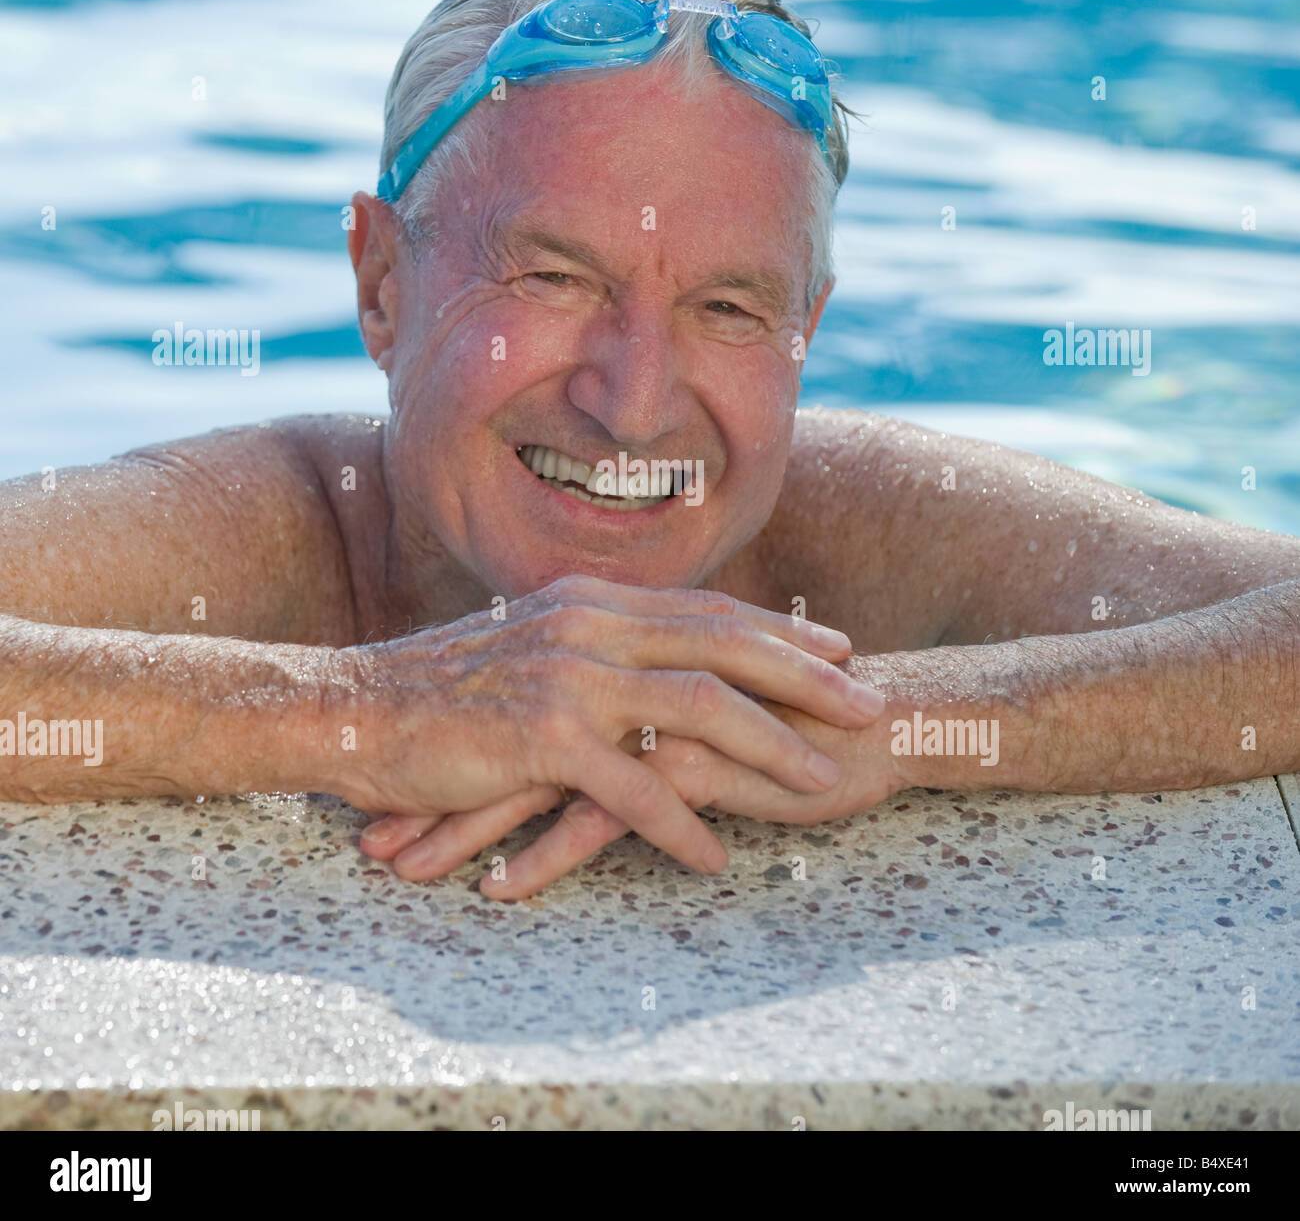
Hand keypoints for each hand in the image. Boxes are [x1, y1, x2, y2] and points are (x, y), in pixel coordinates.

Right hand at [352, 578, 887, 886]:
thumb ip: (594, 645)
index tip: (839, 650)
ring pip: (696, 706)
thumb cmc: (441, 686)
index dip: (779, 632)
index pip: (708, 609)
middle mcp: (590, 625)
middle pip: (723, 644)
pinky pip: (634, 786)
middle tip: (868, 705)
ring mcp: (568, 675)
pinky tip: (713, 856)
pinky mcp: (542, 736)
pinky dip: (682, 823)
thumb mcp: (529, 644)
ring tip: (822, 782)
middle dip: (806, 676)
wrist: (351, 708)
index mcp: (592, 601)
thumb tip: (650, 665)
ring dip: (768, 746)